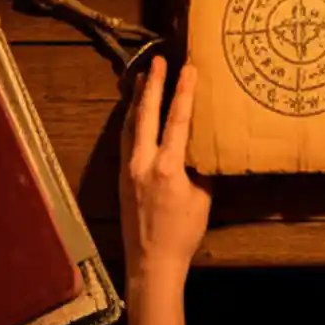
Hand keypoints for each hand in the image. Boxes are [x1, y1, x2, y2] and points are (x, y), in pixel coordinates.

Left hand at [120, 56, 211, 287]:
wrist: (151, 262)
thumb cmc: (184, 233)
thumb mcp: (202, 198)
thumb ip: (200, 167)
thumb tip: (201, 145)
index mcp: (168, 166)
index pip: (177, 120)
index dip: (183, 92)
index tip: (188, 68)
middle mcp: (143, 162)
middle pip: (147, 115)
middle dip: (153, 85)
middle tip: (157, 61)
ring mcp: (128, 169)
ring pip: (131, 125)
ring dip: (138, 100)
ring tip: (141, 77)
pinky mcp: (122, 177)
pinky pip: (126, 140)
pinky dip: (131, 120)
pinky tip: (134, 113)